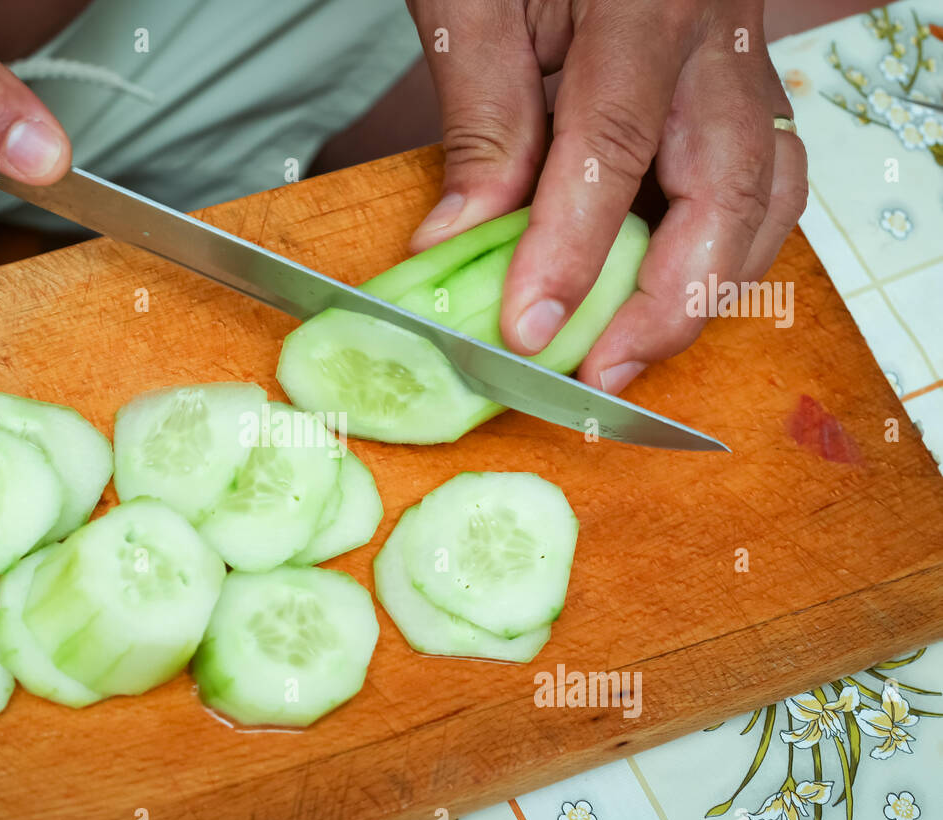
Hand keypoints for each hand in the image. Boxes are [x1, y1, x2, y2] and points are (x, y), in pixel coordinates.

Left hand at [406, 0, 807, 392]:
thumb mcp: (474, 1)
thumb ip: (481, 119)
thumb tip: (458, 242)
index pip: (611, 147)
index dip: (571, 253)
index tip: (526, 331)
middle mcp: (715, 34)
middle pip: (730, 187)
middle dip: (670, 301)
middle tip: (600, 374)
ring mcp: (741, 58)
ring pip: (769, 191)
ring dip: (713, 286)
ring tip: (635, 350)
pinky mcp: (738, 82)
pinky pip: (761, 177)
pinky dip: (725, 247)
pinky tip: (669, 288)